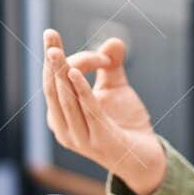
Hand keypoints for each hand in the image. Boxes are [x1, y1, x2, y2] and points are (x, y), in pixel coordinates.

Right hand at [42, 28, 166, 194]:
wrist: (144, 159)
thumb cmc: (125, 125)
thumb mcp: (115, 90)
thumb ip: (111, 66)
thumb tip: (114, 41)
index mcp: (61, 117)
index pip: (53, 83)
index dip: (61, 60)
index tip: (76, 44)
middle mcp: (63, 129)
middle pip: (52, 89)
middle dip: (50, 61)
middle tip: (49, 35)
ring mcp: (79, 137)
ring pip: (65, 99)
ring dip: (60, 72)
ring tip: (55, 50)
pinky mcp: (99, 140)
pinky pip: (86, 110)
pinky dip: (79, 89)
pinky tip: (74, 71)